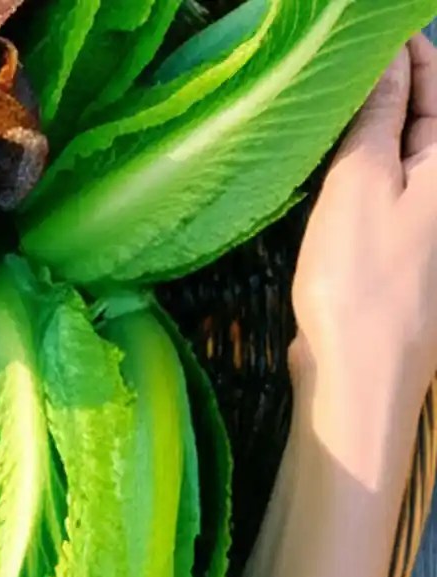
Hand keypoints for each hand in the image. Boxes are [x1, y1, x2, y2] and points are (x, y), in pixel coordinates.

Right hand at [293, 37, 436, 406]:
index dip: (402, 49)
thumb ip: (376, 115)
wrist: (362, 371)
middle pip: (424, 111)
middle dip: (385, 82)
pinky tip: (324, 158)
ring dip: (368, 123)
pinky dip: (360, 161)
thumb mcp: (361, 180)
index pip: (436, 78)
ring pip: (402, 146)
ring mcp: (425, 215)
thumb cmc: (360, 275)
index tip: (355, 34)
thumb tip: (386, 60)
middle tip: (329, 66)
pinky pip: (386, 182)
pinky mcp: (399, 242)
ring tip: (321, 104)